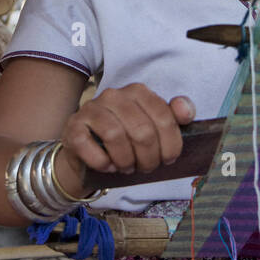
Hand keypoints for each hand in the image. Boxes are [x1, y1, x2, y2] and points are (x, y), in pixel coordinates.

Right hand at [56, 84, 195, 192]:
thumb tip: (185, 112)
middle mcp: (114, 95)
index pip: (164, 116)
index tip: (169, 159)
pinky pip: (89, 146)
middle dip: (149, 157)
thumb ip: (173, 117)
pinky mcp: (73, 126)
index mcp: (138, 91)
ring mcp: (91, 109)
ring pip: (116, 136)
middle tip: (147, 168)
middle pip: (142, 130)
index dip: (171, 144)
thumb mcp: (152, 129)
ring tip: (128, 167)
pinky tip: (108, 166)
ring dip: (126, 160)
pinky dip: (102, 162)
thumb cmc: (126, 142)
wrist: (88, 155)